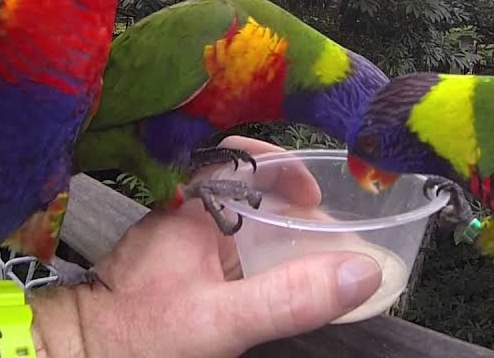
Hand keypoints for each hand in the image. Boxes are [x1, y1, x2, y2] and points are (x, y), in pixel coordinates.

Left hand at [34, 136, 382, 357]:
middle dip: (290, 207)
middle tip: (324, 234)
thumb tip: (359, 273)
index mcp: (190, 207)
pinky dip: (253, 260)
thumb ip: (290, 297)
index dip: (286, 168)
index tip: (316, 193)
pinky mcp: (171, 273)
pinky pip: (223, 251)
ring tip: (309, 259)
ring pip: (236, 223)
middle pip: (247, 191)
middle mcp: (181, 216)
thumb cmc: (135, 335)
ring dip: (273, 235)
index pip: (243, 158)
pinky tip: (271, 284)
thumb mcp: (222, 320)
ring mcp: (174, 245)